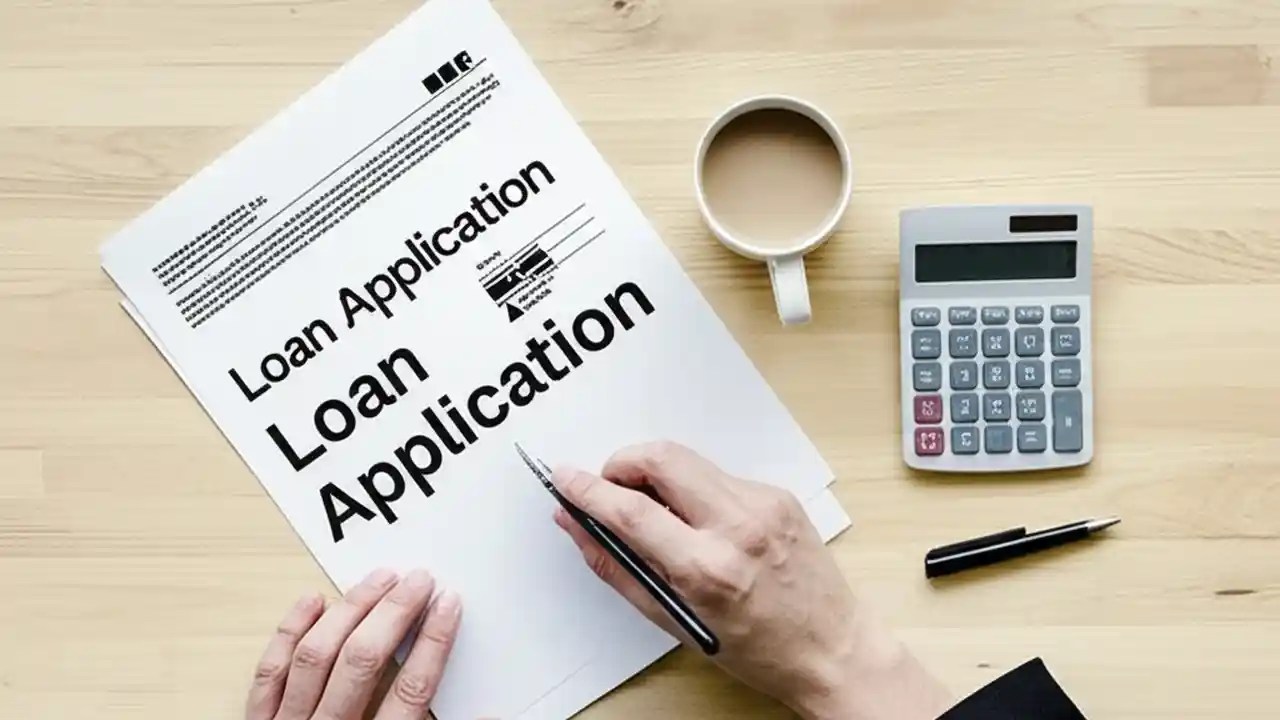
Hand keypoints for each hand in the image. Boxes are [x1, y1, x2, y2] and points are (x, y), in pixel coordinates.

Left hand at [245, 569, 461, 719]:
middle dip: (396, 613)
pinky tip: (313, 603)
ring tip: (378, 580)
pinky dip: (289, 633)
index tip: (450, 605)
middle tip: (420, 580)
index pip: (412, 690)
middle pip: (364, 662)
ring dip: (351, 610)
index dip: (434, 641)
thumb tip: (492, 714)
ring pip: (318, 657)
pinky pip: (270, 673)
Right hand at [551, 442, 952, 719]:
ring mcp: (764, 505)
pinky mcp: (779, 495)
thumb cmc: (759, 649)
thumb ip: (620, 569)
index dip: (589, 490)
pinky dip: (695, 490)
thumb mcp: (677, 622)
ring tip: (655, 511)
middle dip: (621, 463)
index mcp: (708, 569)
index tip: (566, 480)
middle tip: (609, 486)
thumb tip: (580, 529)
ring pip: (689, 460)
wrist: (832, 648)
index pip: (632, 511)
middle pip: (661, 458)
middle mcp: (739, 527)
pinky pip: (719, 475)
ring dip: (658, 476)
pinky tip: (699, 522)